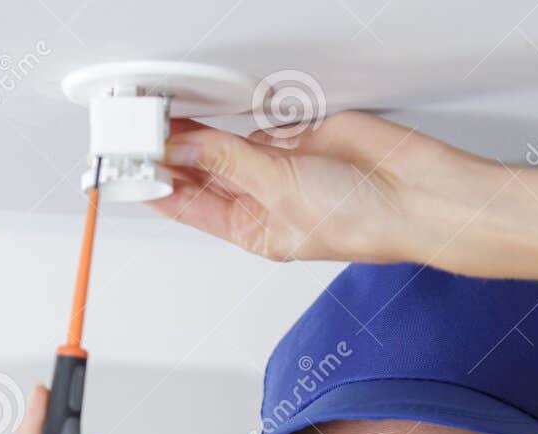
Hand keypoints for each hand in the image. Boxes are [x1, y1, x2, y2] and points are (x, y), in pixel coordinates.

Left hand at [151, 112, 537, 279]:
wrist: (417, 191)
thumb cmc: (365, 220)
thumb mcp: (278, 190)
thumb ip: (226, 158)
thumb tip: (177, 144)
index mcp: (252, 229)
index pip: (185, 203)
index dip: (151, 181)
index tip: (119, 160)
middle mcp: (261, 198)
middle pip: (198, 168)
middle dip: (165, 149)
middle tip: (129, 125)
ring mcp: (280, 164)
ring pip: (221, 139)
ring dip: (193, 125)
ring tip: (155, 109)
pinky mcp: (299, 132)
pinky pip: (255, 117)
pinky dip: (231, 109)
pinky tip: (204, 100)